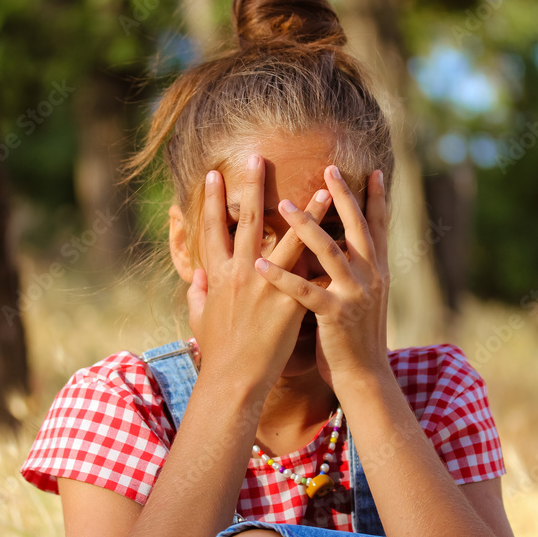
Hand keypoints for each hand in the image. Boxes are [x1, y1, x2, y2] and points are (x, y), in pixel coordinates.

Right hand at [187, 154, 333, 393]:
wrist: (233, 379)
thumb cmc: (217, 352)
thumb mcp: (198, 318)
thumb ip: (196, 292)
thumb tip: (194, 274)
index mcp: (216, 275)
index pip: (212, 229)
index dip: (212, 201)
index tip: (215, 174)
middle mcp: (240, 273)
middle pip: (247, 222)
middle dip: (252, 187)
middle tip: (258, 157)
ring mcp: (266, 285)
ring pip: (289, 238)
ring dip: (308, 210)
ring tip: (324, 186)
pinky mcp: (289, 301)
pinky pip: (312, 270)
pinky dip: (326, 251)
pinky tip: (343, 237)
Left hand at [253, 166, 390, 387]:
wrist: (364, 376)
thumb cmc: (354, 337)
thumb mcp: (361, 298)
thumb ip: (351, 272)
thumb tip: (340, 247)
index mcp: (377, 271)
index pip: (378, 227)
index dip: (376, 199)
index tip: (372, 171)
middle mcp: (371, 277)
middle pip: (357, 228)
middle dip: (342, 196)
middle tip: (327, 169)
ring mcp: (355, 295)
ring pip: (329, 251)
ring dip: (305, 225)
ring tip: (283, 202)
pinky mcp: (335, 314)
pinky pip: (304, 290)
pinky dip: (281, 276)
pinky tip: (259, 262)